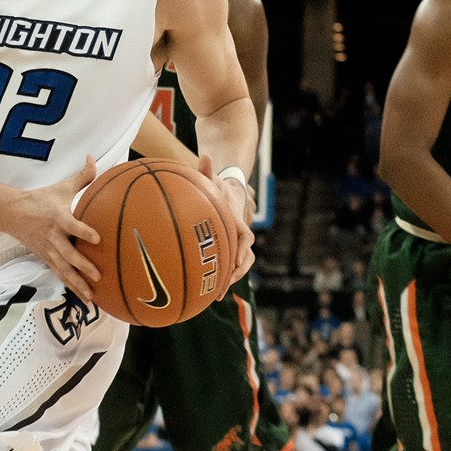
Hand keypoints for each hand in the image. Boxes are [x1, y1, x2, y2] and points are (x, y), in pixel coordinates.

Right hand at [7, 155, 101, 302]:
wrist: (12, 213)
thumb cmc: (40, 199)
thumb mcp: (61, 187)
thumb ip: (82, 176)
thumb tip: (94, 158)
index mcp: (58, 218)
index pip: (72, 226)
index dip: (84, 232)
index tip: (97, 238)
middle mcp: (53, 237)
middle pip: (68, 254)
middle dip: (83, 266)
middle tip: (98, 275)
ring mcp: (48, 250)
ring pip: (63, 269)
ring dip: (77, 283)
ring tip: (91, 295)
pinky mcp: (46, 259)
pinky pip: (59, 274)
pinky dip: (71, 286)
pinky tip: (83, 296)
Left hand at [198, 154, 254, 290]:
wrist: (228, 194)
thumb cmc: (217, 188)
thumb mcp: (212, 180)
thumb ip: (207, 170)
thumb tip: (205, 155)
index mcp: (239, 224)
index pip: (246, 240)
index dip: (241, 251)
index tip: (233, 262)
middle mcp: (242, 238)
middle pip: (245, 260)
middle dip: (236, 274)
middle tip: (224, 285)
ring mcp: (235, 247)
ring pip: (238, 267)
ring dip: (228, 281)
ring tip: (215, 295)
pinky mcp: (227, 252)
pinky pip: (227, 268)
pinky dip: (219, 279)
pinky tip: (204, 292)